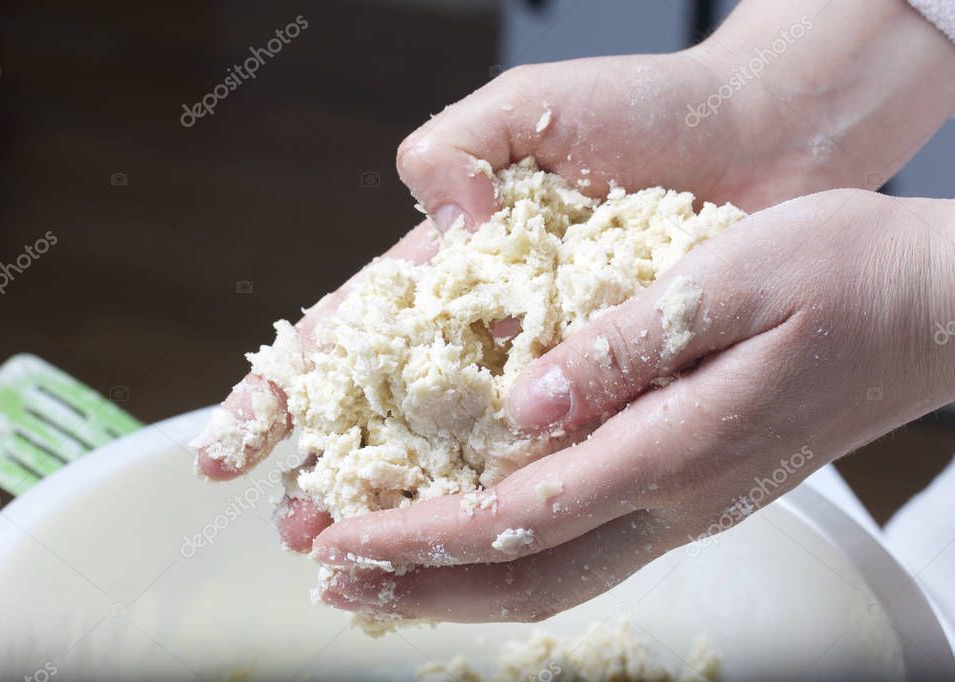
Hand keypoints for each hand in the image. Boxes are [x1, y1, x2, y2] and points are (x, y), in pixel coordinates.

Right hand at [196, 47, 827, 541]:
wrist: (762, 136)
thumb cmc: (645, 109)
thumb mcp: (526, 108)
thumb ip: (454, 147)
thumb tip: (440, 224)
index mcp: (448, 264)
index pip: (346, 335)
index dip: (284, 392)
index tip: (230, 446)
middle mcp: (486, 326)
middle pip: (389, 412)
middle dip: (335, 470)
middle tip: (293, 526)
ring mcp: (546, 362)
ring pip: (460, 448)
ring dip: (407, 504)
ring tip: (358, 554)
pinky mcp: (610, 385)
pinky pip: (555, 447)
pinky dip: (511, 491)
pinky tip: (472, 538)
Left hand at [312, 189, 954, 621]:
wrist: (931, 311)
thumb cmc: (843, 277)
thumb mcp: (732, 278)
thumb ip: (626, 346)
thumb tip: (526, 405)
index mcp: (675, 449)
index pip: (518, 518)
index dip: (420, 535)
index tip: (344, 537)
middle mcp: (677, 500)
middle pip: (527, 579)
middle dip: (420, 585)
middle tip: (333, 579)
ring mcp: (691, 506)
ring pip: (556, 575)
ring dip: (458, 581)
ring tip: (379, 572)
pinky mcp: (697, 491)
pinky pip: (587, 547)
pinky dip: (512, 554)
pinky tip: (475, 534)